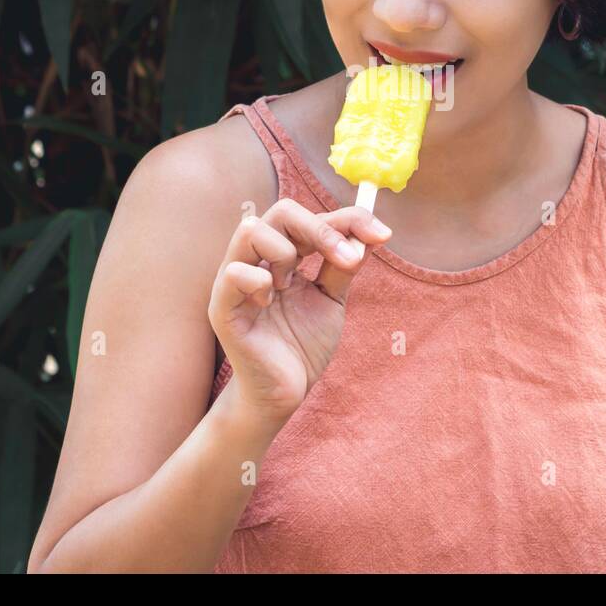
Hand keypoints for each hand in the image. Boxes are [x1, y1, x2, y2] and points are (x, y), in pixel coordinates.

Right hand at [207, 198, 391, 422]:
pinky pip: (235, 273)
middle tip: (348, 260)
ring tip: (291, 284)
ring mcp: (235, 280)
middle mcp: (257, 259)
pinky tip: (269, 303)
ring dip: (285, 253)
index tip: (383, 235)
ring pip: (250, 230)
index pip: (310, 216)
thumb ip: (343, 266)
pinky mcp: (222, 307)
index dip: (349, 219)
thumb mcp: (332, 300)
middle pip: (281, 211)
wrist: (285, 394)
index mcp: (283, 254)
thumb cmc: (303, 345)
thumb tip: (368, 233)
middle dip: (321, 229)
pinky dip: (260, 281)